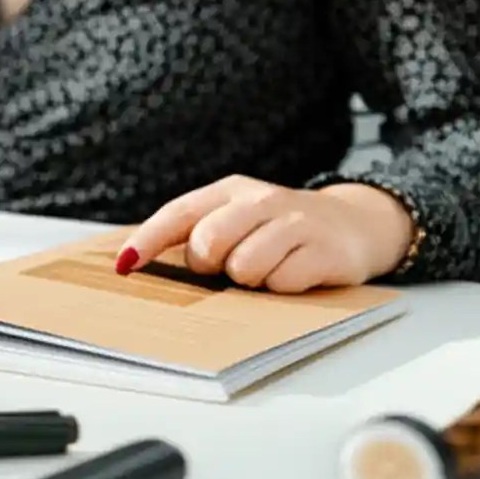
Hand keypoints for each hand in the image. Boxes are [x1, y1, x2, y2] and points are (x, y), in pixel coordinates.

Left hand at [117, 175, 414, 292]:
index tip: (125, 266)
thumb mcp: (235, 218)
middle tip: (229, 267)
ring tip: (267, 268)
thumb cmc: (277, 228)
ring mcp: (295, 222)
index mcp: (230, 191)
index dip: (149, 239)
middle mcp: (261, 200)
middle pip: (208, 243)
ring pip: (245, 267)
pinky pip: (282, 283)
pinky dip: (283, 287)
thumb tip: (135, 262)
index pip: (180, 213)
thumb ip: (193, 233)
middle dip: (211, 265)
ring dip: (251, 279)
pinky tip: (295, 272)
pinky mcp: (325, 249)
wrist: (355, 224)